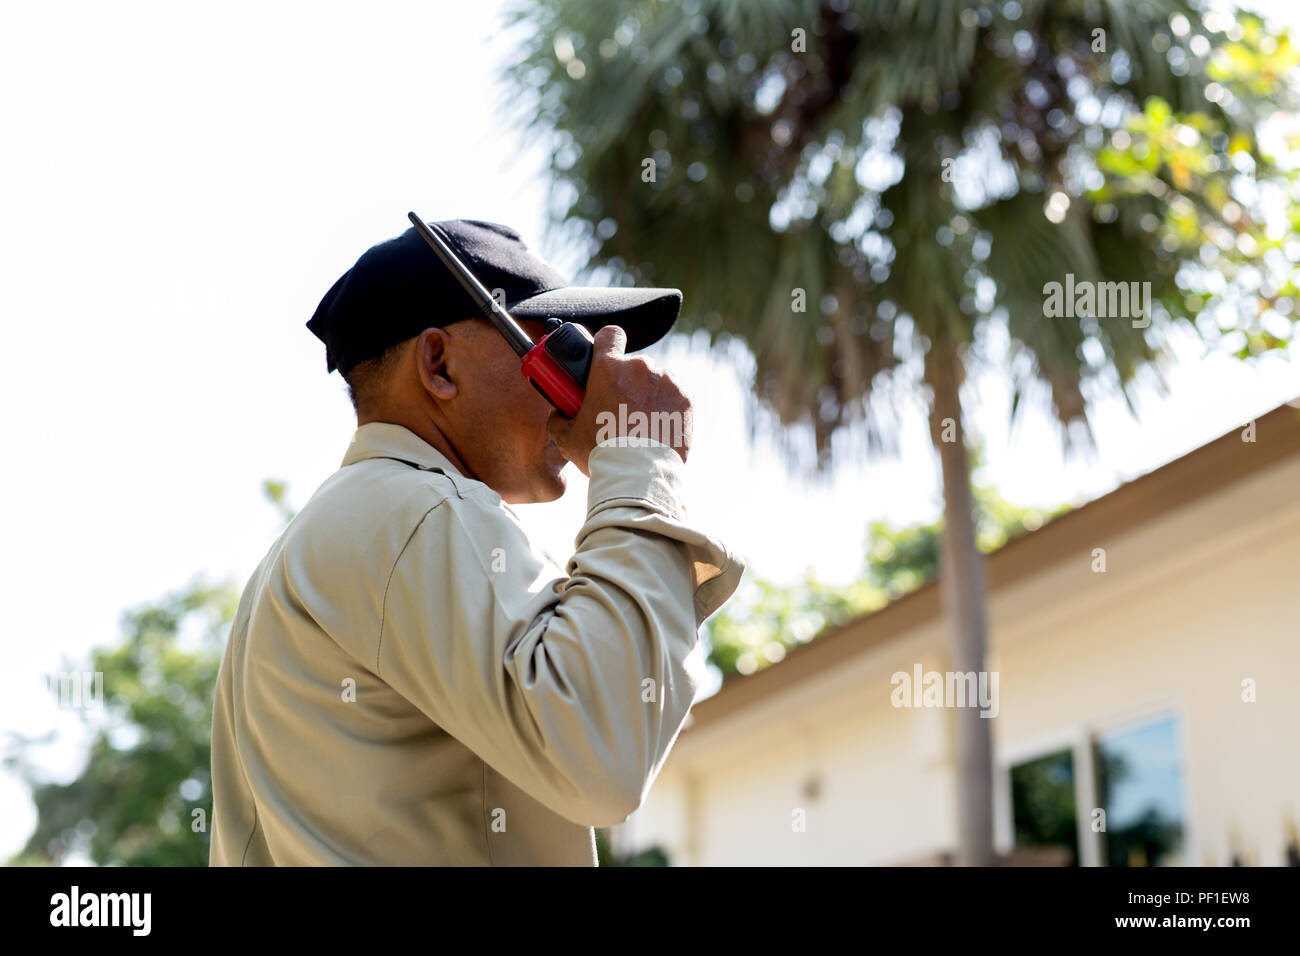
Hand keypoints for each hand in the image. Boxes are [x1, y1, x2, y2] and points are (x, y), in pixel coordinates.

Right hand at [547, 326, 692, 475]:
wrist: (639, 475)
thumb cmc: (601, 454)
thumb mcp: (567, 437)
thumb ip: (560, 417)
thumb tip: (558, 413)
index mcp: (608, 368)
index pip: (609, 335)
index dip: (607, 345)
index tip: (606, 358)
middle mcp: (640, 366)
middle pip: (633, 365)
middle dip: (627, 382)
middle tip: (619, 409)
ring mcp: (666, 380)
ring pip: (655, 380)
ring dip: (648, 395)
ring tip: (641, 424)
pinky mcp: (686, 397)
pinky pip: (675, 395)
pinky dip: (668, 407)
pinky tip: (659, 427)